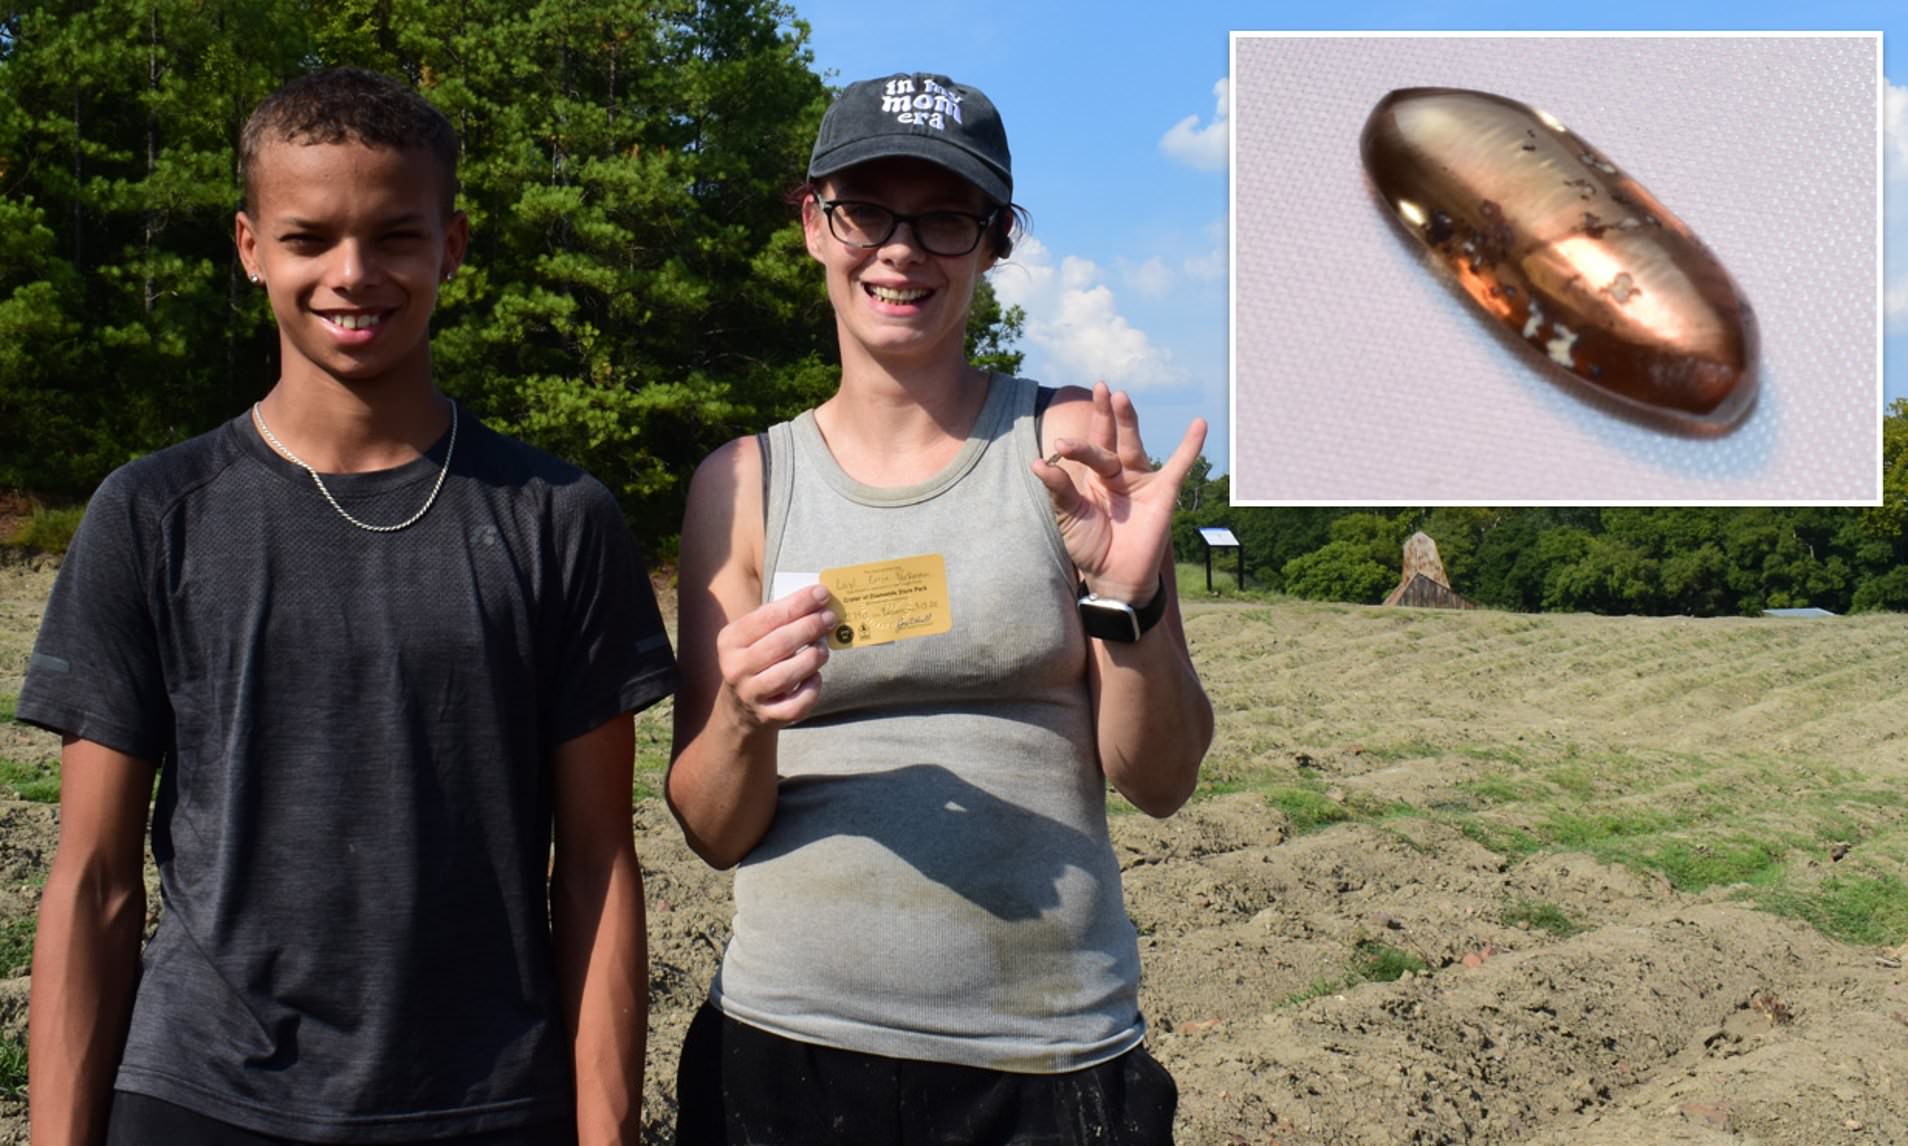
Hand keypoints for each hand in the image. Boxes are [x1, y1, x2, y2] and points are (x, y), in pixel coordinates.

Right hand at [714, 585, 836, 728]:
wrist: (741, 706)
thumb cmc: (757, 658)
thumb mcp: (756, 635)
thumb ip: (782, 617)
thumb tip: (819, 599)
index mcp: (730, 640)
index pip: (767, 617)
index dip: (798, 604)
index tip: (822, 594)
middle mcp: (735, 667)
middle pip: (780, 644)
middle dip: (810, 627)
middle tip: (830, 618)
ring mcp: (750, 694)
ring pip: (788, 675)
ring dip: (813, 657)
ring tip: (824, 648)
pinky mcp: (767, 716)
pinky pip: (796, 704)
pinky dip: (811, 689)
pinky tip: (815, 677)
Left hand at [1032, 382, 1206, 604]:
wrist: (1114, 577)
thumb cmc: (1090, 546)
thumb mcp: (1068, 517)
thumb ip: (1059, 489)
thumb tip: (1039, 463)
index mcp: (1093, 477)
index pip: (1086, 450)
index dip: (1076, 445)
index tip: (1061, 444)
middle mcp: (1117, 473)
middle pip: (1110, 438)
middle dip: (1105, 415)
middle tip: (1099, 388)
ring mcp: (1141, 481)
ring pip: (1134, 446)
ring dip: (1128, 421)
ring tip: (1120, 397)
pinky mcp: (1163, 494)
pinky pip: (1180, 467)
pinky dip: (1191, 447)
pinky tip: (1200, 424)